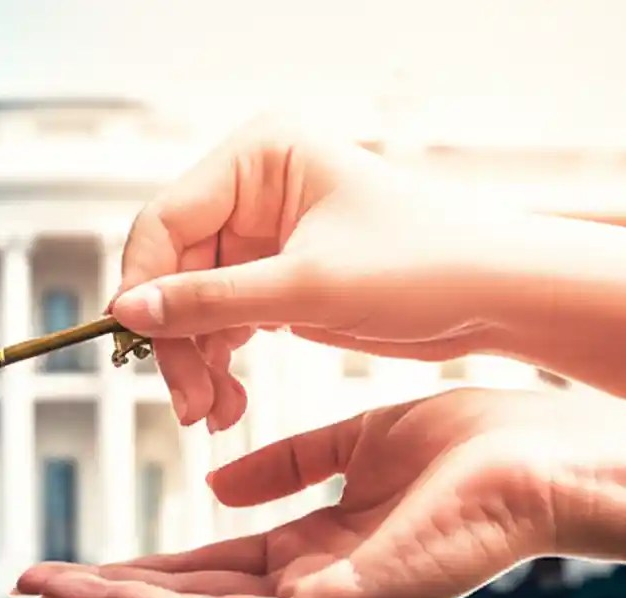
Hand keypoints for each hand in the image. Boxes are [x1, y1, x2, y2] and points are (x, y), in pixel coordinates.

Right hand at [14, 388, 625, 597]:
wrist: (541, 454)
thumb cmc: (464, 446)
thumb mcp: (347, 447)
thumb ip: (285, 466)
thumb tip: (217, 482)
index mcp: (311, 557)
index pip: (205, 571)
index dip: (137, 566)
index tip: (80, 556)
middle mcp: (309, 594)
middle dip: (107, 595)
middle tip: (34, 585)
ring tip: (48, 591)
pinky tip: (115, 593)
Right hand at [108, 116, 529, 430]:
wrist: (498, 295)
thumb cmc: (422, 266)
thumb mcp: (306, 287)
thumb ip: (209, 301)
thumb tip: (128, 311)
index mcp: (260, 156)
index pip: (166, 219)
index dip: (142, 282)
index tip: (132, 340)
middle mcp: (255, 186)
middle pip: (175, 267)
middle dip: (176, 337)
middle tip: (185, 402)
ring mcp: (264, 232)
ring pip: (194, 300)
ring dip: (196, 358)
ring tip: (211, 412)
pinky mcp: (278, 273)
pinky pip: (223, 317)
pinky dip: (219, 360)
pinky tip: (228, 398)